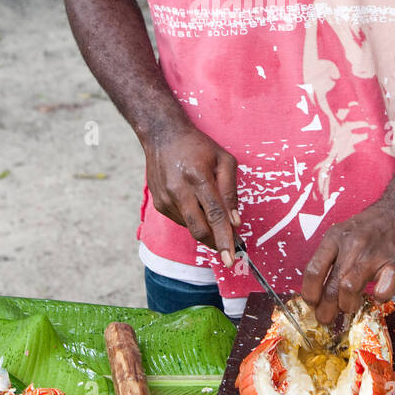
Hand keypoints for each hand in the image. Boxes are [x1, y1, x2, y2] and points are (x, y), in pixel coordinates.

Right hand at [143, 121, 239, 264]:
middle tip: (229, 251)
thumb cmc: (198, 146)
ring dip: (205, 226)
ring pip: (191, 227)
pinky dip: (193, 218)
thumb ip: (231, 191)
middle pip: (199, 229)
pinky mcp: (159, 204)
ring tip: (209, 206)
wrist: (162, 136)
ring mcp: (166, 199)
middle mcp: (179, 191)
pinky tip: (194, 201)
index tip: (231, 258)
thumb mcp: (224, 160)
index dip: (225, 238)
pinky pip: (181, 220)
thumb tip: (235, 221)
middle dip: (215, 244)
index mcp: (198, 177)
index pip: (214, 215)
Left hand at [301, 197, 394, 323]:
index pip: (313, 271)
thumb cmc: (371, 229)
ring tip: (349, 308)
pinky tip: (377, 297)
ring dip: (346, 305)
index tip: (312, 304)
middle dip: (325, 309)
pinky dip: (378, 298)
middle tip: (326, 319)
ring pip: (349, 288)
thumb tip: (318, 292)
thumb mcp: (344, 235)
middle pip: (330, 285)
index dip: (310, 293)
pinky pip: (383, 288)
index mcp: (334, 238)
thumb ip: (333, 259)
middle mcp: (351, 246)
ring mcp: (374, 255)